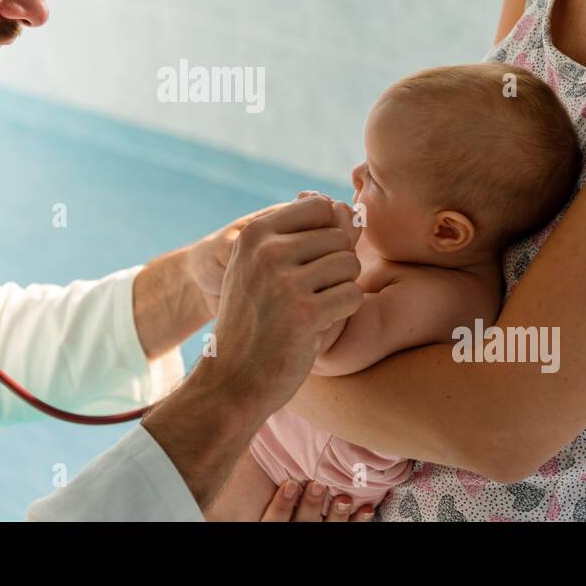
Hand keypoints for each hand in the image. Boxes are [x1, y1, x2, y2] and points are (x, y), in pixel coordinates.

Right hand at [206, 195, 364, 417]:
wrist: (232, 379)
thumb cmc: (257, 320)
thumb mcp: (265, 268)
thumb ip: (305, 234)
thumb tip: (346, 205)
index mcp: (253, 234)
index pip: (319, 207)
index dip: (326, 235)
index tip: (309, 264)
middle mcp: (266, 251)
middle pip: (338, 237)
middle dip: (336, 265)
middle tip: (311, 294)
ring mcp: (284, 281)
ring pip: (349, 264)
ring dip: (341, 289)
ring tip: (315, 308)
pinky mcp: (305, 313)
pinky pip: (353, 296)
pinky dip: (344, 312)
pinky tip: (319, 325)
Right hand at [259, 480, 375, 521]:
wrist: (304, 512)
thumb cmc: (280, 489)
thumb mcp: (268, 486)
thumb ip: (270, 473)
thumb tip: (267, 440)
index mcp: (274, 519)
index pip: (273, 519)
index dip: (281, 505)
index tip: (291, 484)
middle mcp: (295, 528)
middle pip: (301, 524)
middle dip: (311, 505)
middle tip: (319, 485)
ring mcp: (317, 531)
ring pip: (326, 529)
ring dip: (337, 515)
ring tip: (345, 499)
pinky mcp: (336, 532)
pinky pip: (349, 531)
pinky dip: (358, 521)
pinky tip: (366, 508)